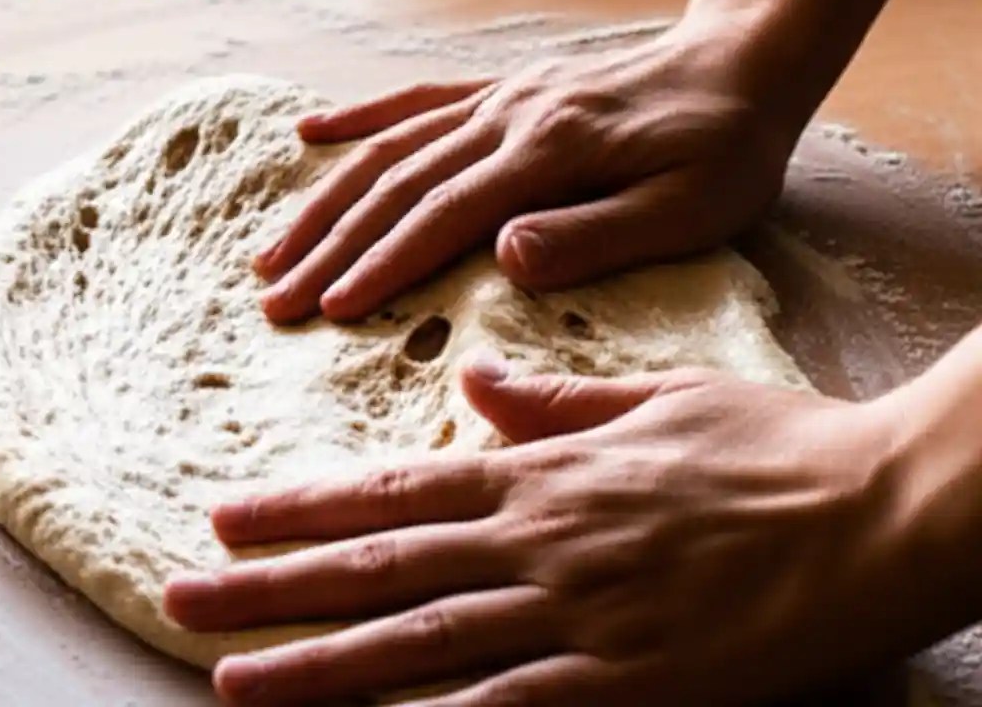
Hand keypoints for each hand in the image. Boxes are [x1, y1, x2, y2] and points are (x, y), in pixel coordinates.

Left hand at [164, 361, 934, 705]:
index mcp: (541, 474)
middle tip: (181, 593)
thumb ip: (553, 401)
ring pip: (418, 643)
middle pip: (378, 568)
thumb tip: (470, 384)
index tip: (227, 514)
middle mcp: (537, 542)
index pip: (393, 489)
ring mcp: (576, 616)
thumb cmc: (773, 447)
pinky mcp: (627, 684)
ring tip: (229, 676)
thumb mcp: (656, 399)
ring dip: (316, 663)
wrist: (879, 506)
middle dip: (271, 585)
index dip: (303, 508)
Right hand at [255, 28, 803, 323]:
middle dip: (328, 246)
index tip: (326, 312)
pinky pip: (414, 101)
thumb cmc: (724, 149)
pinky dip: (357, 119)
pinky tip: (309, 135)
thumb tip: (504, 259)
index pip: (442, 217)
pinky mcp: (502, 91)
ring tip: (271, 249)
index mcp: (548, 154)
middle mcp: (508, 119)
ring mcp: (499, 99)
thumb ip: (596, 235)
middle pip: (395, 185)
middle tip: (273, 300)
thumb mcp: (689, 208)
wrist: (741, 64)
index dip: (379, 266)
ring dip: (324, 199)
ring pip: (389, 147)